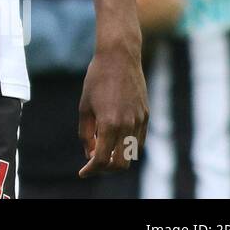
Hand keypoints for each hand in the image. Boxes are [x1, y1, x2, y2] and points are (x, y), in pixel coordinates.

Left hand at [77, 41, 148, 176]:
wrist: (120, 57)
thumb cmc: (97, 79)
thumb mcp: (84, 106)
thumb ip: (86, 133)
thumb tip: (89, 152)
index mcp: (109, 124)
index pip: (102, 159)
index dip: (91, 169)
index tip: (83, 172)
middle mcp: (128, 125)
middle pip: (121, 164)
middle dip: (106, 169)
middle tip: (93, 163)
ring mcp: (140, 121)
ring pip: (132, 154)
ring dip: (117, 158)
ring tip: (102, 149)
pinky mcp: (146, 115)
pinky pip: (138, 141)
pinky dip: (126, 147)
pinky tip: (113, 139)